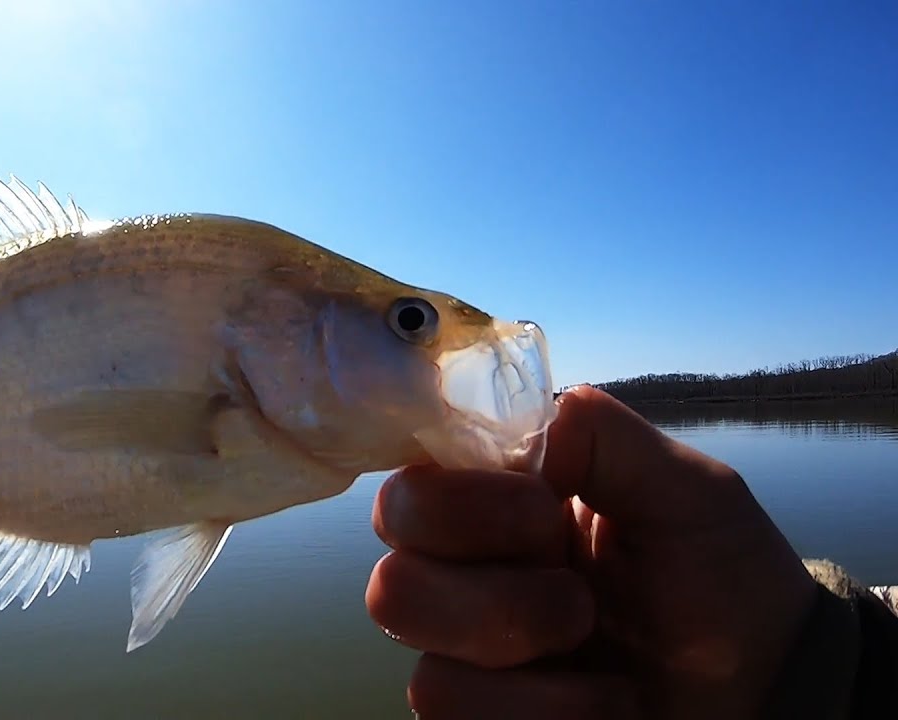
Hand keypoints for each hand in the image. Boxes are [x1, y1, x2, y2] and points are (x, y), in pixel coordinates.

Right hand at [366, 386, 818, 718]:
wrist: (767, 688)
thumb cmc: (725, 580)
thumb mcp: (688, 492)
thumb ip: (610, 439)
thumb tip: (546, 407)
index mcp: (502, 512)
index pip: (410, 491)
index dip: (455, 501)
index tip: (541, 506)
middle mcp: (468, 582)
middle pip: (392, 584)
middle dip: (493, 595)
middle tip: (576, 596)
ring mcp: (470, 660)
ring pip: (429, 676)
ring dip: (519, 649)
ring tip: (597, 654)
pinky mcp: (482, 717)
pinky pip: (448, 710)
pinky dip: (540, 711)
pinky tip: (602, 704)